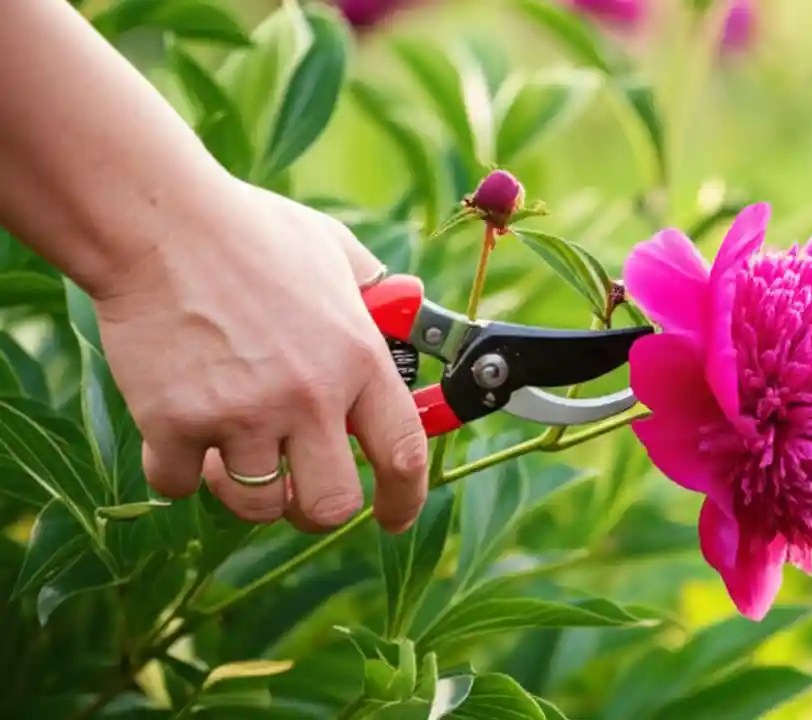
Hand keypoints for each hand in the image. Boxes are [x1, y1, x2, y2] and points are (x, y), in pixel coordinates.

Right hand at [91, 178, 427, 532]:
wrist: (158, 223)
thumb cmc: (250, 232)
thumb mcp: (335, 252)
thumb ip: (376, 290)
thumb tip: (409, 301)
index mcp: (358, 360)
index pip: (403, 456)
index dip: (405, 499)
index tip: (394, 517)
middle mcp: (308, 396)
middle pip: (329, 507)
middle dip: (314, 509)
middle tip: (298, 490)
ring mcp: (240, 413)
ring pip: (256, 505)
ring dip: (244, 489)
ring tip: (230, 448)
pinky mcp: (174, 422)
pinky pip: (179, 484)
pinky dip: (176, 468)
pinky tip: (176, 426)